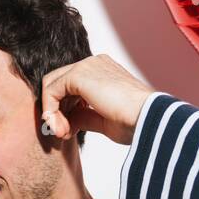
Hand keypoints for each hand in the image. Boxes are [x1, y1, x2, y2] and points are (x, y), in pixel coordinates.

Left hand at [39, 54, 154, 145]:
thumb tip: (66, 120)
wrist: (147, 119)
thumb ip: (83, 116)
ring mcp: (86, 66)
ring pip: (52, 86)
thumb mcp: (102, 120)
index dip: (63, 110)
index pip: (69, 86)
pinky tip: (61, 127)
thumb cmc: (134, 122)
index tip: (67, 132)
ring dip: (52, 113)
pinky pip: (51, 90)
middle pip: (57, 84)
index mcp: (102, 71)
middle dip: (55, 111)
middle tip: (62, 133)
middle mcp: (93, 64)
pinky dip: (51, 110)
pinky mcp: (79, 74)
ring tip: (63, 133)